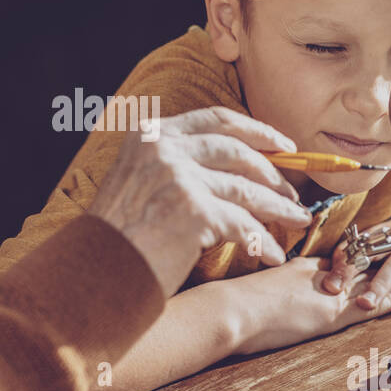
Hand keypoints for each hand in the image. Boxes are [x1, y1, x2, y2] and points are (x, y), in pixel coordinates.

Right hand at [89, 107, 312, 294]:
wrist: (93, 271)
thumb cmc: (118, 235)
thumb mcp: (138, 180)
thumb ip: (175, 164)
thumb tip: (236, 166)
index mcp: (152, 133)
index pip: (217, 119)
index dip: (257, 130)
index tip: (284, 146)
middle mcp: (165, 148)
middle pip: (238, 151)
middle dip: (274, 173)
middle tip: (293, 194)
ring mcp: (179, 177)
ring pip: (246, 188)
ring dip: (278, 207)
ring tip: (297, 222)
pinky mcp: (193, 211)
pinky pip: (243, 224)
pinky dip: (263, 240)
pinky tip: (274, 253)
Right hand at [226, 256, 390, 354]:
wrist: (233, 312)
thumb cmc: (240, 304)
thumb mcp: (270, 285)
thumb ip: (289, 283)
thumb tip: (294, 290)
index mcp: (307, 265)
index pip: (346, 256)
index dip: (368, 252)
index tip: (387, 245)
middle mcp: (323, 273)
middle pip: (366, 263)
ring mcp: (329, 293)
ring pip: (373, 281)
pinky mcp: (331, 314)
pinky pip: (369, 305)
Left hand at [322, 215, 390, 311]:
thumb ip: (373, 254)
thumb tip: (339, 274)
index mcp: (388, 232)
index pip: (358, 244)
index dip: (342, 262)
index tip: (329, 282)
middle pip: (374, 252)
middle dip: (354, 271)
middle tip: (338, 292)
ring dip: (382, 284)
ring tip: (367, 302)